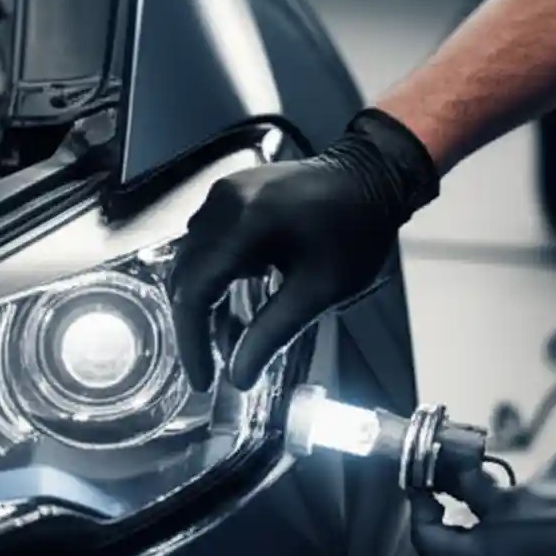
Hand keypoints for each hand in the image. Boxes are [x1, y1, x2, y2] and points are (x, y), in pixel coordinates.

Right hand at [168, 108, 438, 391]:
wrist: (371, 176)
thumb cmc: (354, 231)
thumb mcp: (318, 291)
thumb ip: (272, 334)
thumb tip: (239, 376)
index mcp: (244, 225)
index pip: (196, 292)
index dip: (192, 341)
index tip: (202, 379)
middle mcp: (222, 204)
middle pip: (184, 277)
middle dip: (193, 326)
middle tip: (208, 367)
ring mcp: (222, 195)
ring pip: (190, 261)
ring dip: (200, 302)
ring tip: (223, 339)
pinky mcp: (229, 194)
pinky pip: (204, 243)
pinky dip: (210, 277)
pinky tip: (230, 302)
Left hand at [409, 435, 555, 555]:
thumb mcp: (509, 495)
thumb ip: (467, 488)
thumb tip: (445, 473)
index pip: (426, 539)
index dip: (420, 507)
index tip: (420, 484)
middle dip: (447, 527)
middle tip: (448, 494)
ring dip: (471, 544)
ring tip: (482, 512)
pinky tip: (507, 537)